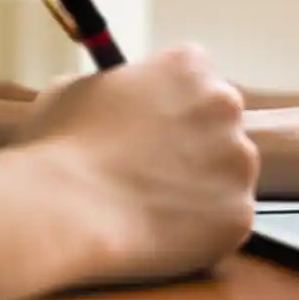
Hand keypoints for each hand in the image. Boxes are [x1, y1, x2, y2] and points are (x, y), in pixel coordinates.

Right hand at [18, 44, 258, 282]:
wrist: (63, 210)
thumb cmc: (58, 147)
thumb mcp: (74, 89)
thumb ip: (114, 85)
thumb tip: (115, 95)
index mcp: (189, 66)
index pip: (196, 80)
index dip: (171, 107)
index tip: (149, 129)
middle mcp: (225, 104)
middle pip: (221, 123)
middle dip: (195, 144)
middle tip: (152, 171)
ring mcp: (239, 160)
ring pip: (229, 173)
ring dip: (202, 186)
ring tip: (152, 206)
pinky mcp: (240, 212)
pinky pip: (228, 219)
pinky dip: (203, 229)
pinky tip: (162, 233)